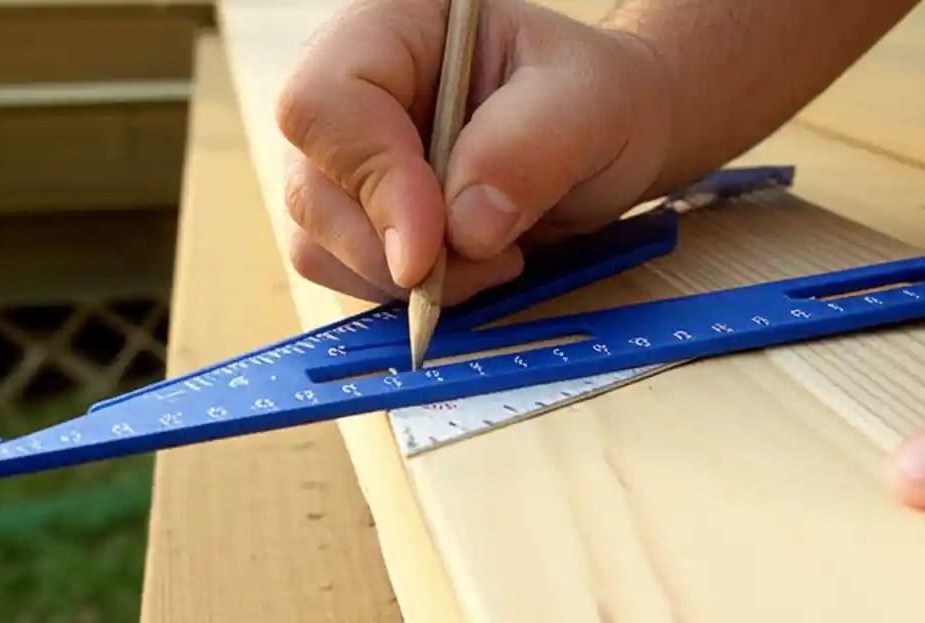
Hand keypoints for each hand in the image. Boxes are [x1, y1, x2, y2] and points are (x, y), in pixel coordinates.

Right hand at [274, 0, 672, 304]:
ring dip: (402, 279)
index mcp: (391, 28)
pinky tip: (470, 267)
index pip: (325, 105)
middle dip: (393, 249)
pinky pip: (345, 272)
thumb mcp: (588, 106)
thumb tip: (460, 229)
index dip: (372, 181)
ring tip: (493, 257)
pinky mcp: (359, 214)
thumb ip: (525, 152)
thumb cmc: (600, 100)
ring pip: (318, 241)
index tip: (431, 247)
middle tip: (489, 258)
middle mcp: (351, 89)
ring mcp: (348, 157)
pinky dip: (405, 292)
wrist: (612, 139)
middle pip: (311, 186)